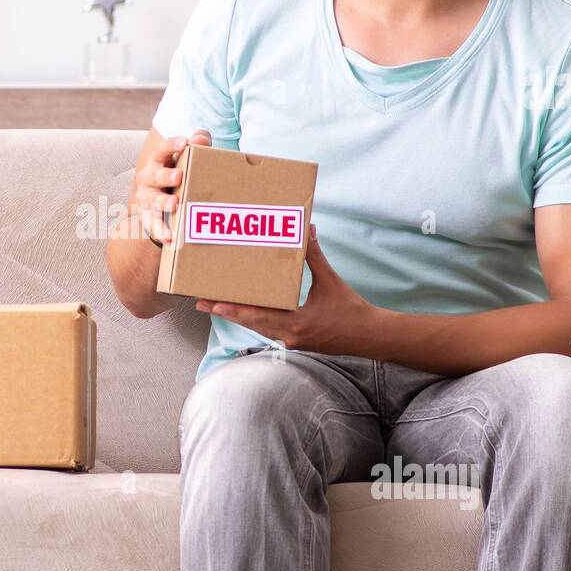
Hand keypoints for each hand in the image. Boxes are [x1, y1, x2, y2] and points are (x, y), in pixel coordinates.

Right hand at [131, 128, 212, 245]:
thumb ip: (196, 148)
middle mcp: (147, 179)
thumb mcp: (185, 161)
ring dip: (163, 203)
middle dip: (166, 176)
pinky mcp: (148, 218)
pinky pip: (152, 225)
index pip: (162, 150)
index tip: (183, 142)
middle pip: (155, 175)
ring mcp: (146, 199)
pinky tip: (169, 237)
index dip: (171, 146)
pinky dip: (160, 231)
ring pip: (152, 200)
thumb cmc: (176, 176)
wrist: (159, 204)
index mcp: (157, 161)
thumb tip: (202, 137)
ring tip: (174, 204)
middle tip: (179, 176)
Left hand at [194, 222, 378, 355]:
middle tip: (200, 302)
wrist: (369, 337)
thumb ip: (314, 256)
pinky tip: (243, 311)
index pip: (256, 316)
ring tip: (215, 305)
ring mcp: (290, 341)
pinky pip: (267, 330)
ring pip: (256, 328)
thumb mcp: (330, 281)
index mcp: (295, 322)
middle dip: (224, 312)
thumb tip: (307, 229)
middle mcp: (288, 335)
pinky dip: (253, 320)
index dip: (232, 309)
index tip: (211, 302)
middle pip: (249, 323)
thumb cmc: (351, 310)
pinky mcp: (294, 342)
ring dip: (236, 316)